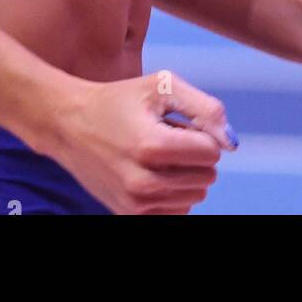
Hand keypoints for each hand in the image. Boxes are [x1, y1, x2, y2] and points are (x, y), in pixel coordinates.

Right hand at [47, 70, 234, 213]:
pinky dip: (174, 192)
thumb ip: (205, 108)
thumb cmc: (120, 100)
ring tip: (156, 153)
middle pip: (207, 177)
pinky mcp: (129, 215)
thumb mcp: (162, 85)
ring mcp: (135, 204)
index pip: (211, 152)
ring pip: (195, 196)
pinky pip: (178, 211)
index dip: (200, 132)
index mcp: (152, 146)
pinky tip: (153, 172)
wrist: (71, 125)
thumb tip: (231, 143)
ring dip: (184, 173)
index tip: (177, 122)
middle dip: (194, 154)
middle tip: (165, 136)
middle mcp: (143, 182)